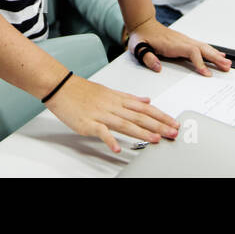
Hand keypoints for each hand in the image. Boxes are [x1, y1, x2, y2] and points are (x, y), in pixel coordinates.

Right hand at [43, 74, 179, 153]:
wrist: (61, 86)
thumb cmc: (82, 90)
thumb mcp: (109, 91)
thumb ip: (129, 98)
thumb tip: (146, 101)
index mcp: (119, 99)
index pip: (145, 108)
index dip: (161, 116)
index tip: (173, 123)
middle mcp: (113, 106)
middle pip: (139, 117)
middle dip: (158, 125)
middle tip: (172, 133)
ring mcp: (101, 115)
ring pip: (124, 124)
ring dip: (141, 132)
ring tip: (154, 139)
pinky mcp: (88, 123)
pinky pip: (100, 132)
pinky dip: (109, 139)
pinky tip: (117, 148)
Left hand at [127, 20, 230, 76]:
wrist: (143, 24)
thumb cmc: (142, 36)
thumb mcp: (139, 47)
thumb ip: (147, 58)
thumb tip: (157, 67)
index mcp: (173, 44)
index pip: (191, 52)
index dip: (200, 63)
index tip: (206, 73)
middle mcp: (182, 41)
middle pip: (202, 49)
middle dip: (215, 59)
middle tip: (227, 67)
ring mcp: (184, 40)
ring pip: (204, 47)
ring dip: (216, 55)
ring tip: (227, 63)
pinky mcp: (185, 41)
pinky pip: (201, 46)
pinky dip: (212, 51)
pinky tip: (219, 54)